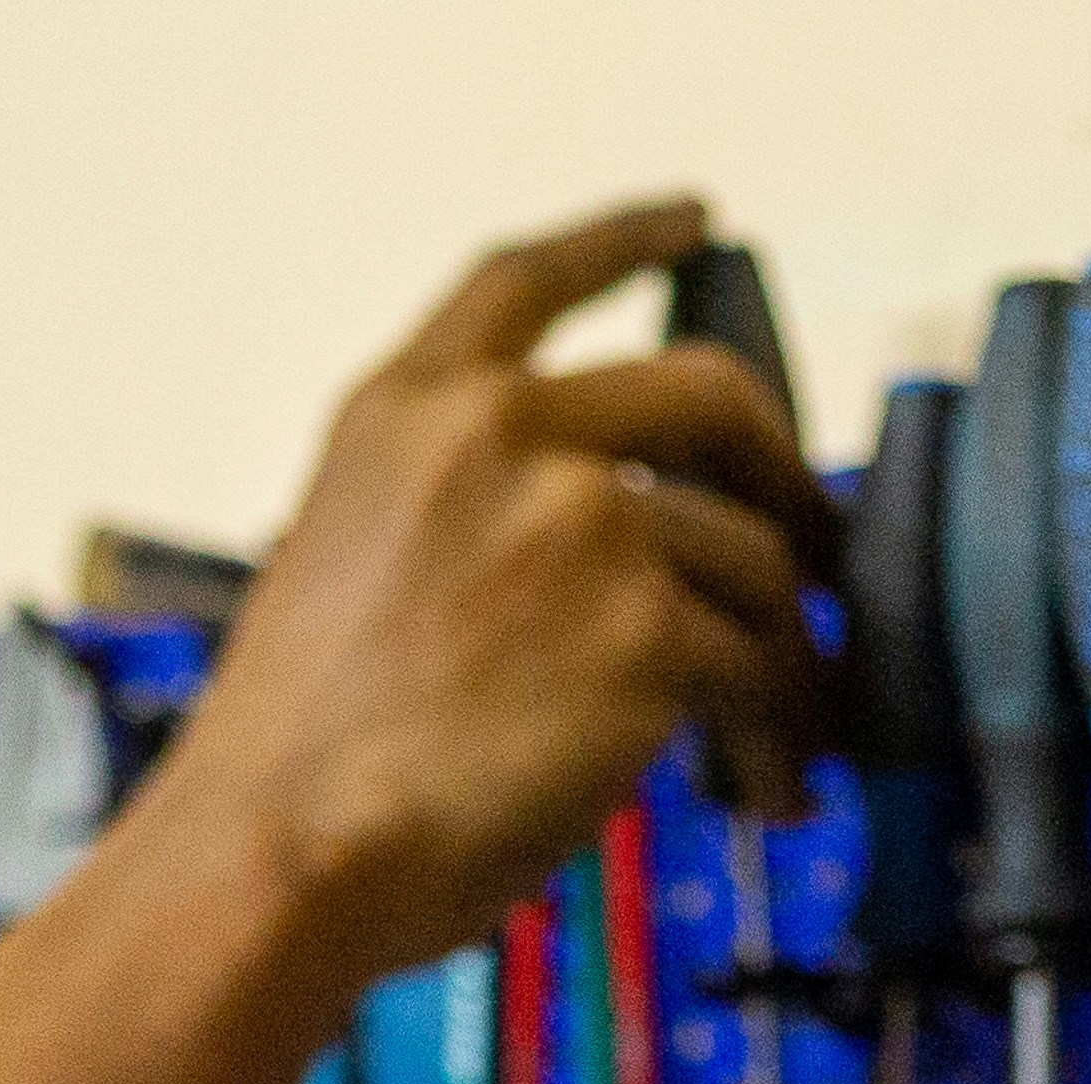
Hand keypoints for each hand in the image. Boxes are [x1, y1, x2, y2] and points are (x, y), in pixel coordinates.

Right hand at [149, 201, 842, 1000]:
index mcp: (404, 417)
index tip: (694, 221)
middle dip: (782, 468)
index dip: (622, 239)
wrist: (279, 856)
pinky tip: (763, 790)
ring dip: (783, 656)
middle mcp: (500, 440)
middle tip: (811, 545)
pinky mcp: (649, 632)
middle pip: (707, 395)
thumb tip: (593, 556)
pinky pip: (763, 668)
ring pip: (752, 559)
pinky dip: (780, 736)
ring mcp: (584, 525)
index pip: (527, 282)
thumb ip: (450, 520)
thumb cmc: (288, 769)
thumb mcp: (334, 572)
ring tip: (774, 744)